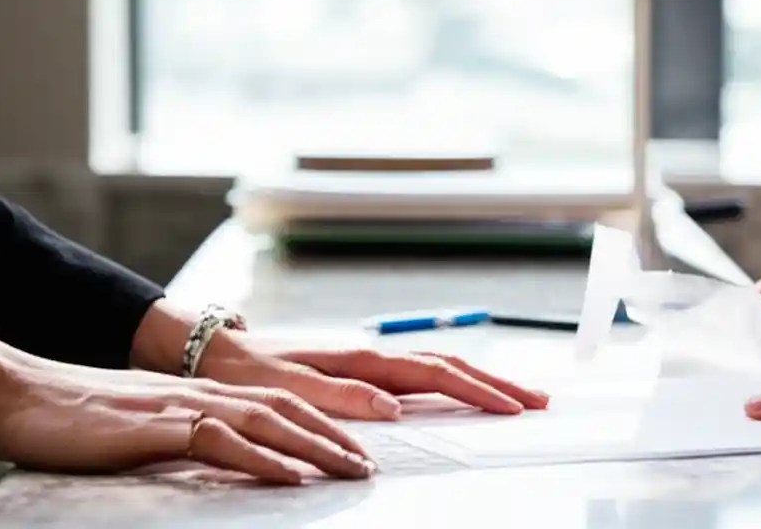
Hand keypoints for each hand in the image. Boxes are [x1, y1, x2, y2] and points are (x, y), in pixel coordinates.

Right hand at [0, 336, 375, 483]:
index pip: (281, 403)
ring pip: (268, 422)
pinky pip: (223, 442)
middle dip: (337, 435)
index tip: (357, 449)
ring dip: (316, 447)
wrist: (22, 392)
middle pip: (289, 408)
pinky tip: (293, 477)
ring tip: (352, 471)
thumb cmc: (80, 416)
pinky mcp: (159, 428)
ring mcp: (184, 408)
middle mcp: (206, 394)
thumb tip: (219, 454)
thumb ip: (188, 434)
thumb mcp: (149, 426)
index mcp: (206, 393)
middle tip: (371, 465)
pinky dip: (263, 460)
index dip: (324, 423)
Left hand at [197, 333, 548, 418]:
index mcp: (365, 362)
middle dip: (498, 384)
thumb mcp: (290, 389)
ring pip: (441, 368)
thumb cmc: (252, 373)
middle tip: (540, 401)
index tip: (513, 407)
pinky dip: (455, 381)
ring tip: (518, 395)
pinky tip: (468, 390)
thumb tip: (394, 409)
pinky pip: (422, 375)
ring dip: (482, 381)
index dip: (478, 391)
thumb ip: (343, 397)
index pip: (436, 376)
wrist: (220, 351)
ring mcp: (373, 362)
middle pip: (452, 367)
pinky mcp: (365, 370)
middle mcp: (376, 358)